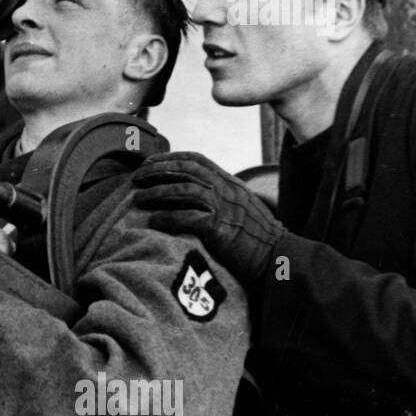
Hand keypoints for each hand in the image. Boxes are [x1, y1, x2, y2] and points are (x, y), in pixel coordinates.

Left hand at [132, 151, 285, 281]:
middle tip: (136, 177)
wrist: (279, 257)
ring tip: (139, 199)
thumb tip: (193, 192)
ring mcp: (225, 208)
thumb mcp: (241, 207)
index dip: (170, 157)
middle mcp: (227, 190)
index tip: (149, 162)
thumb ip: (221, 196)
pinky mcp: (222, 229)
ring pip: (184, 190)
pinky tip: (154, 220)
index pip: (197, 159)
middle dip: (157, 170)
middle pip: (186, 170)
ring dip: (157, 192)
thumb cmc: (257, 237)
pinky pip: (188, 218)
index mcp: (231, 182)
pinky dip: (168, 217)